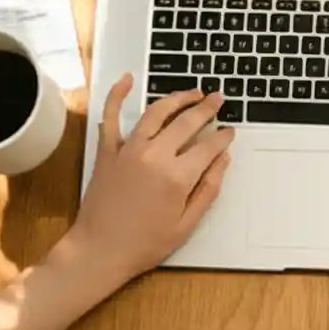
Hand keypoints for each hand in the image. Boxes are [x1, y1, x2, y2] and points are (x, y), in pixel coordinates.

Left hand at [62, 74, 233, 282]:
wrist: (99, 250)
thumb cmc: (145, 244)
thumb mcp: (186, 225)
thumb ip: (208, 189)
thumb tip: (223, 160)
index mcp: (177, 177)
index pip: (209, 146)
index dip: (223, 136)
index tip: (230, 131)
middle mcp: (155, 155)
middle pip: (187, 122)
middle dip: (206, 108)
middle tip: (218, 99)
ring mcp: (128, 150)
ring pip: (157, 112)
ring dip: (177, 98)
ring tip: (192, 92)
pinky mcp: (108, 151)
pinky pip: (111, 117)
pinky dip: (117, 95)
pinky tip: (127, 79)